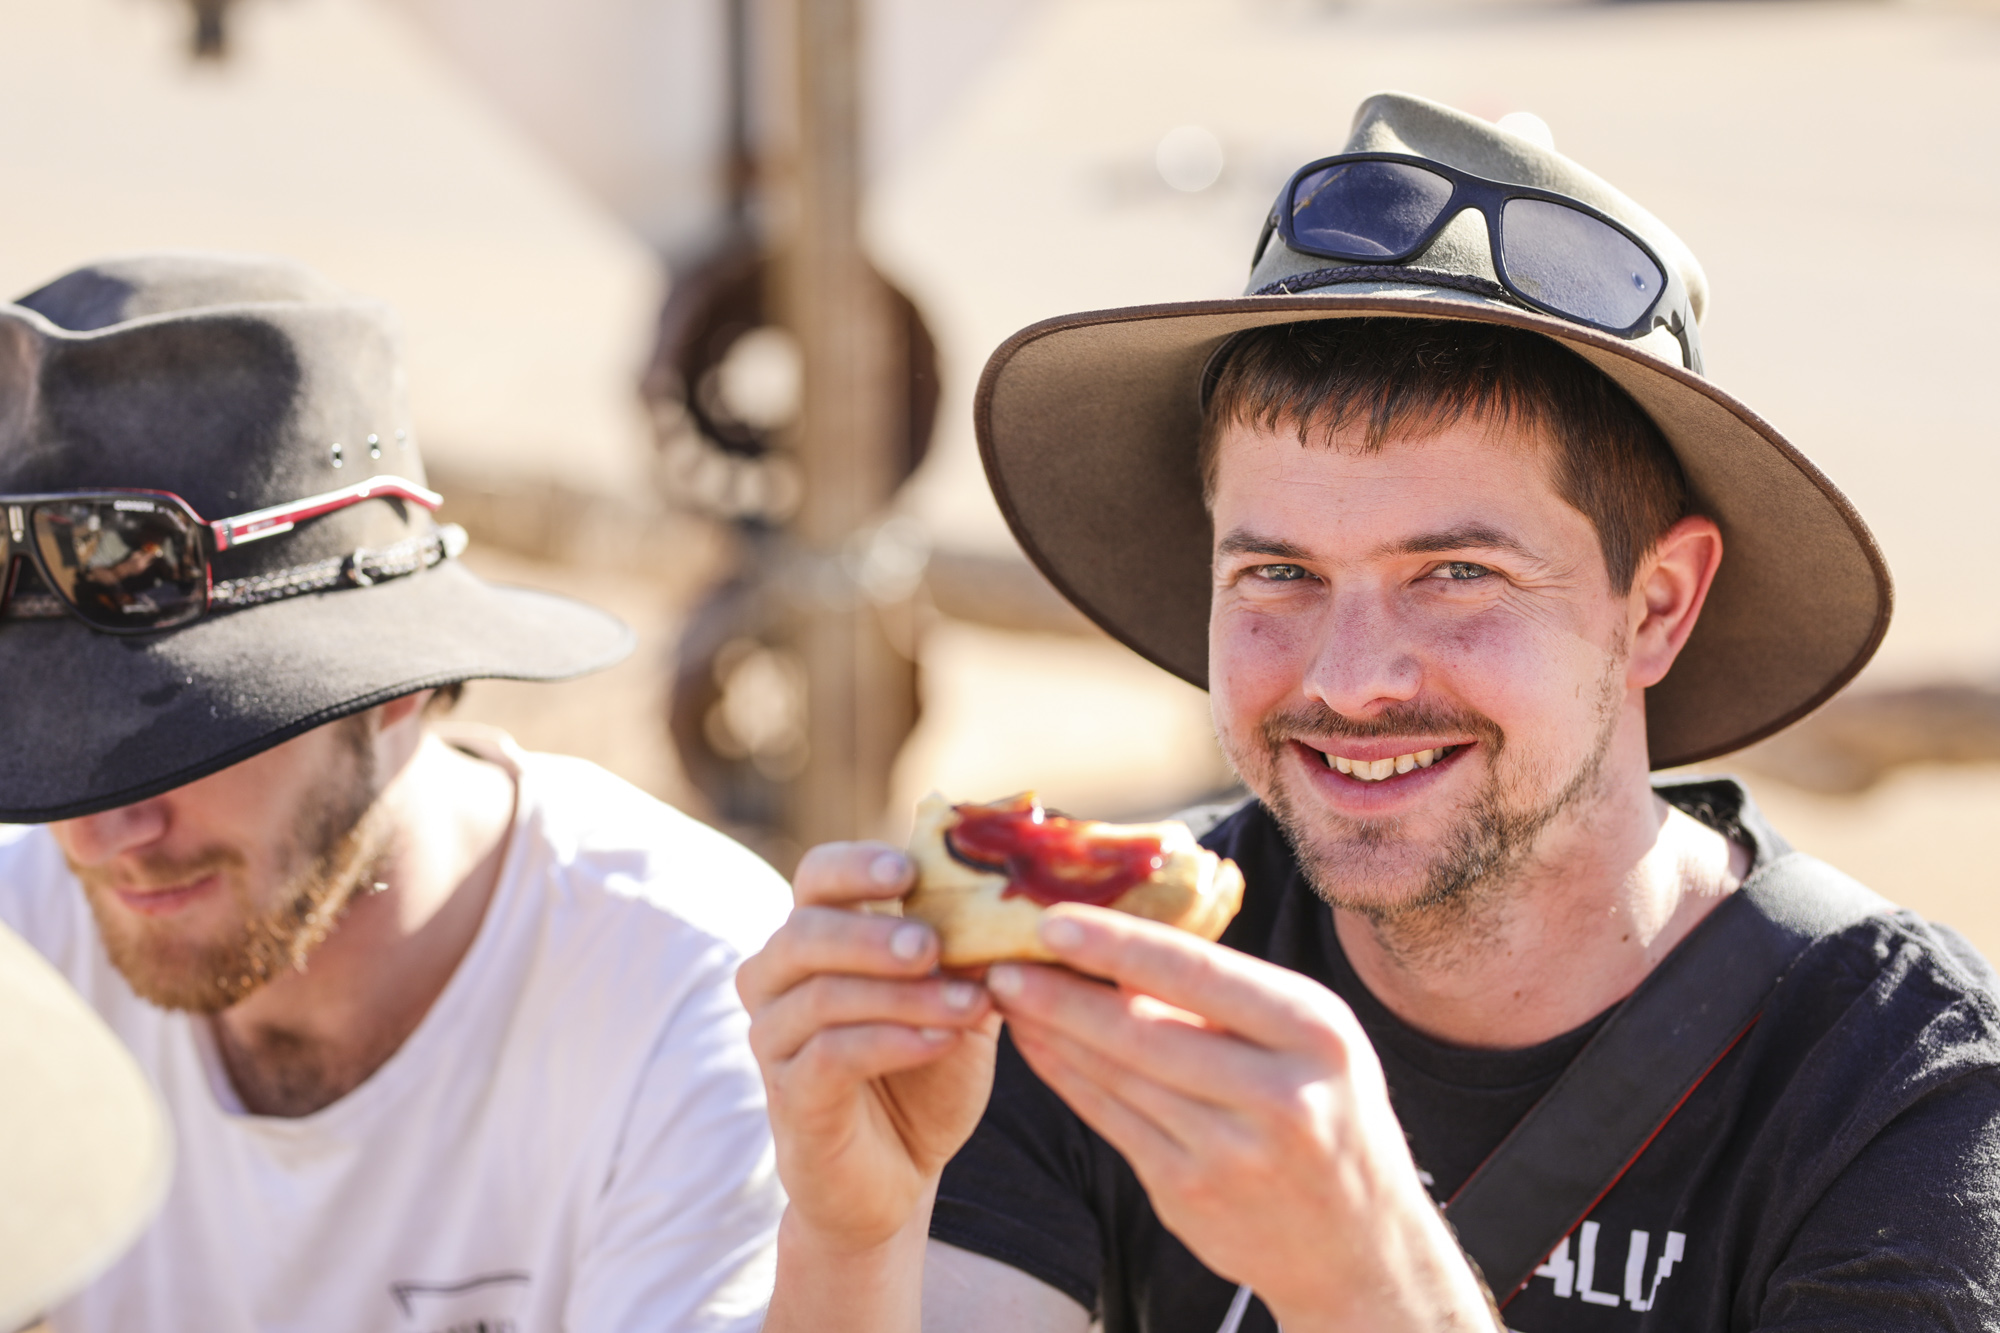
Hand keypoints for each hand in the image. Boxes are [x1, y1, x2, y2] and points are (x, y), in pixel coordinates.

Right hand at [737, 842, 1000, 1255]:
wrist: (898, 1174)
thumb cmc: (926, 1073)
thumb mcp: (960, 999)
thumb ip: (976, 950)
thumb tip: (1022, 893)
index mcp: (818, 938)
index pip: (816, 876)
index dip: (855, 865)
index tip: (908, 869)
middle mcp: (780, 980)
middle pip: (804, 932)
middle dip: (872, 935)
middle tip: (932, 944)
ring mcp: (776, 1040)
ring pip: (822, 996)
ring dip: (902, 996)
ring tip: (970, 1004)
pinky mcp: (791, 1097)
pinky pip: (831, 1056)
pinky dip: (892, 1041)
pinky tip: (942, 1040)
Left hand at [989, 906, 1495, 1332]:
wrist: (1358, 1249)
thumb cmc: (1327, 1114)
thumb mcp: (1310, 1039)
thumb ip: (1229, 998)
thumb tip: (1119, 943)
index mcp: (1315, 1031)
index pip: (1199, 973)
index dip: (1117, 945)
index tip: (1052, 919)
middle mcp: (1279, 1094)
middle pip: (1143, 1032)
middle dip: (1060, 993)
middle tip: (1001, 959)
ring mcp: (1231, 1153)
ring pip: (1117, 1077)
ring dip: (1051, 1032)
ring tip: (1008, 994)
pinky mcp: (1189, 1195)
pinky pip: (1110, 1121)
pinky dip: (1068, 1078)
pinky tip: (1038, 1045)